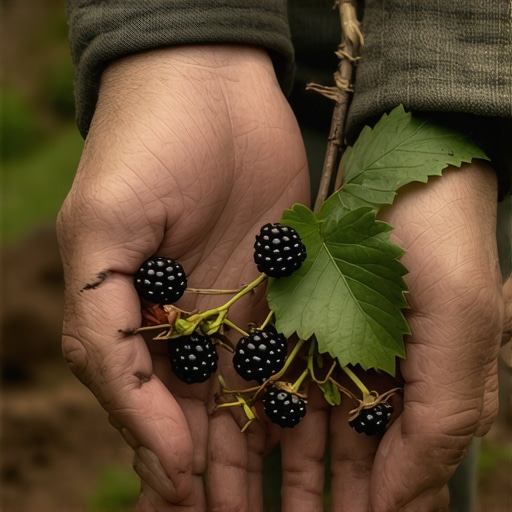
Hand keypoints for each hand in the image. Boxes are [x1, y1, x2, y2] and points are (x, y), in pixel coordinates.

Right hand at [57, 46, 309, 510]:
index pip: (148, 407)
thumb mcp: (96, 241)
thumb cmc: (140, 154)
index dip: (164, 457)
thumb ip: (106, 339)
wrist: (206, 88)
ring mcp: (240, 304)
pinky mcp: (287, 281)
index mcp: (136, 320)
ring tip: (289, 505)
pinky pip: (297, 348)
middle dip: (222, 473)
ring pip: (254, 393)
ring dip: (266, 450)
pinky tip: (316, 437)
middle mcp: (189, 321)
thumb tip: (157, 437)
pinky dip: (303, 395)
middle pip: (204, 414)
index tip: (188, 502)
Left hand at [275, 160, 503, 510]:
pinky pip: (269, 375)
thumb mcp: (464, 328)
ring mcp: (330, 349)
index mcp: (419, 390)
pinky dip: (251, 412)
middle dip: (311, 499)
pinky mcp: (295, 320)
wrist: (401, 170)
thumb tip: (403, 504)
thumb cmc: (442, 242)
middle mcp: (372, 377)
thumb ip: (444, 418)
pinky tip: (229, 445)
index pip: (394, 472)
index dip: (370, 508)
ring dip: (273, 470)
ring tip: (241, 510)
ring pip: (298, 424)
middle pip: (339, 456)